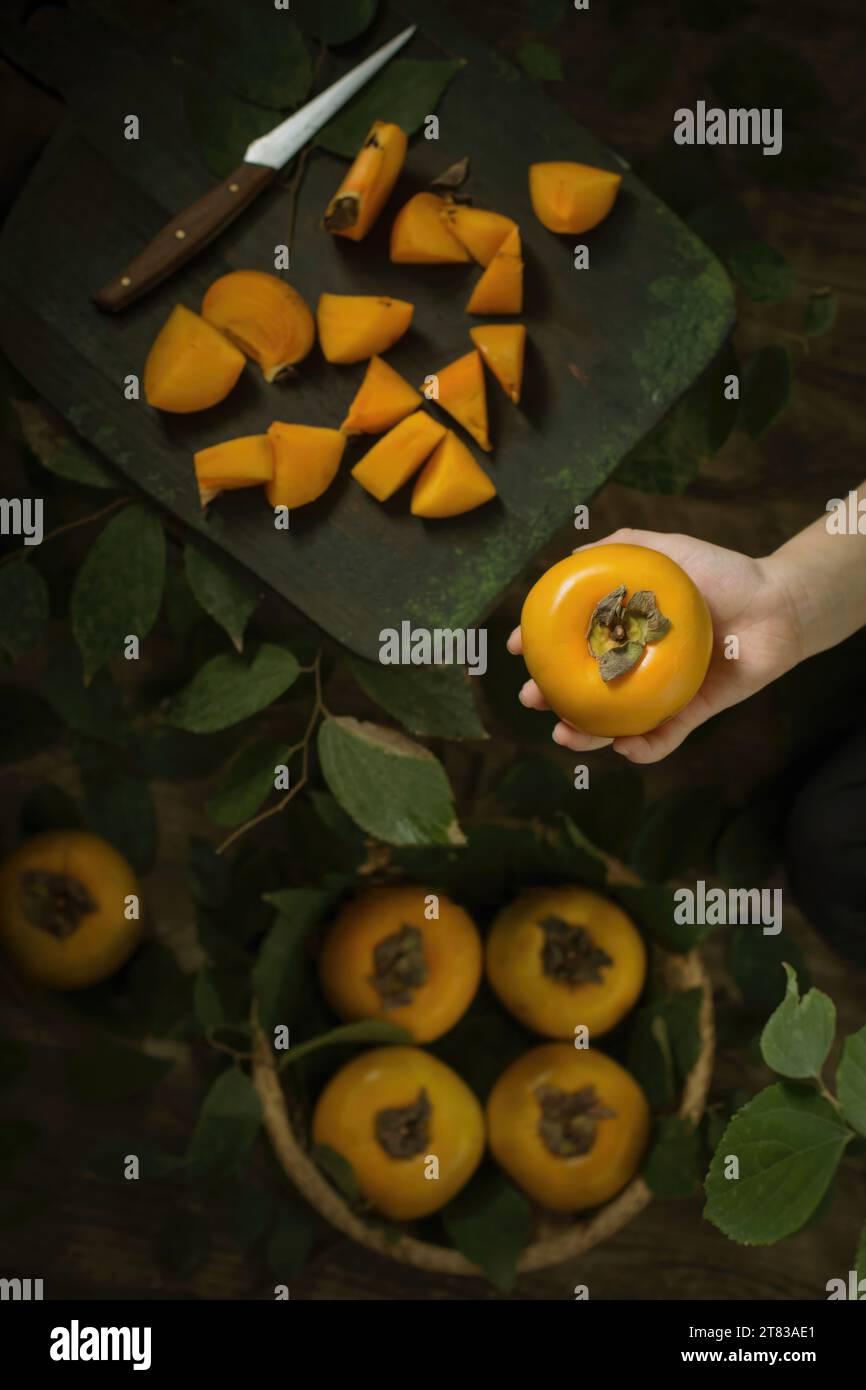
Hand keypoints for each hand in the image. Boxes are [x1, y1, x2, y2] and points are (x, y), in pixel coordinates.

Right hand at [508, 527, 803, 763]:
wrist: (777, 603)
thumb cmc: (723, 573)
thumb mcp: (665, 551)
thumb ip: (621, 549)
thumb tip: (571, 556)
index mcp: (623, 629)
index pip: (572, 641)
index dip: (540, 647)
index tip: (517, 648)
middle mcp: (636, 663)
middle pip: (583, 688)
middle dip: (551, 698)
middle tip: (533, 696)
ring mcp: (660, 691)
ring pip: (614, 723)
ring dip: (585, 735)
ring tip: (565, 735)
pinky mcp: (691, 713)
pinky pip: (662, 740)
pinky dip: (642, 750)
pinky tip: (624, 747)